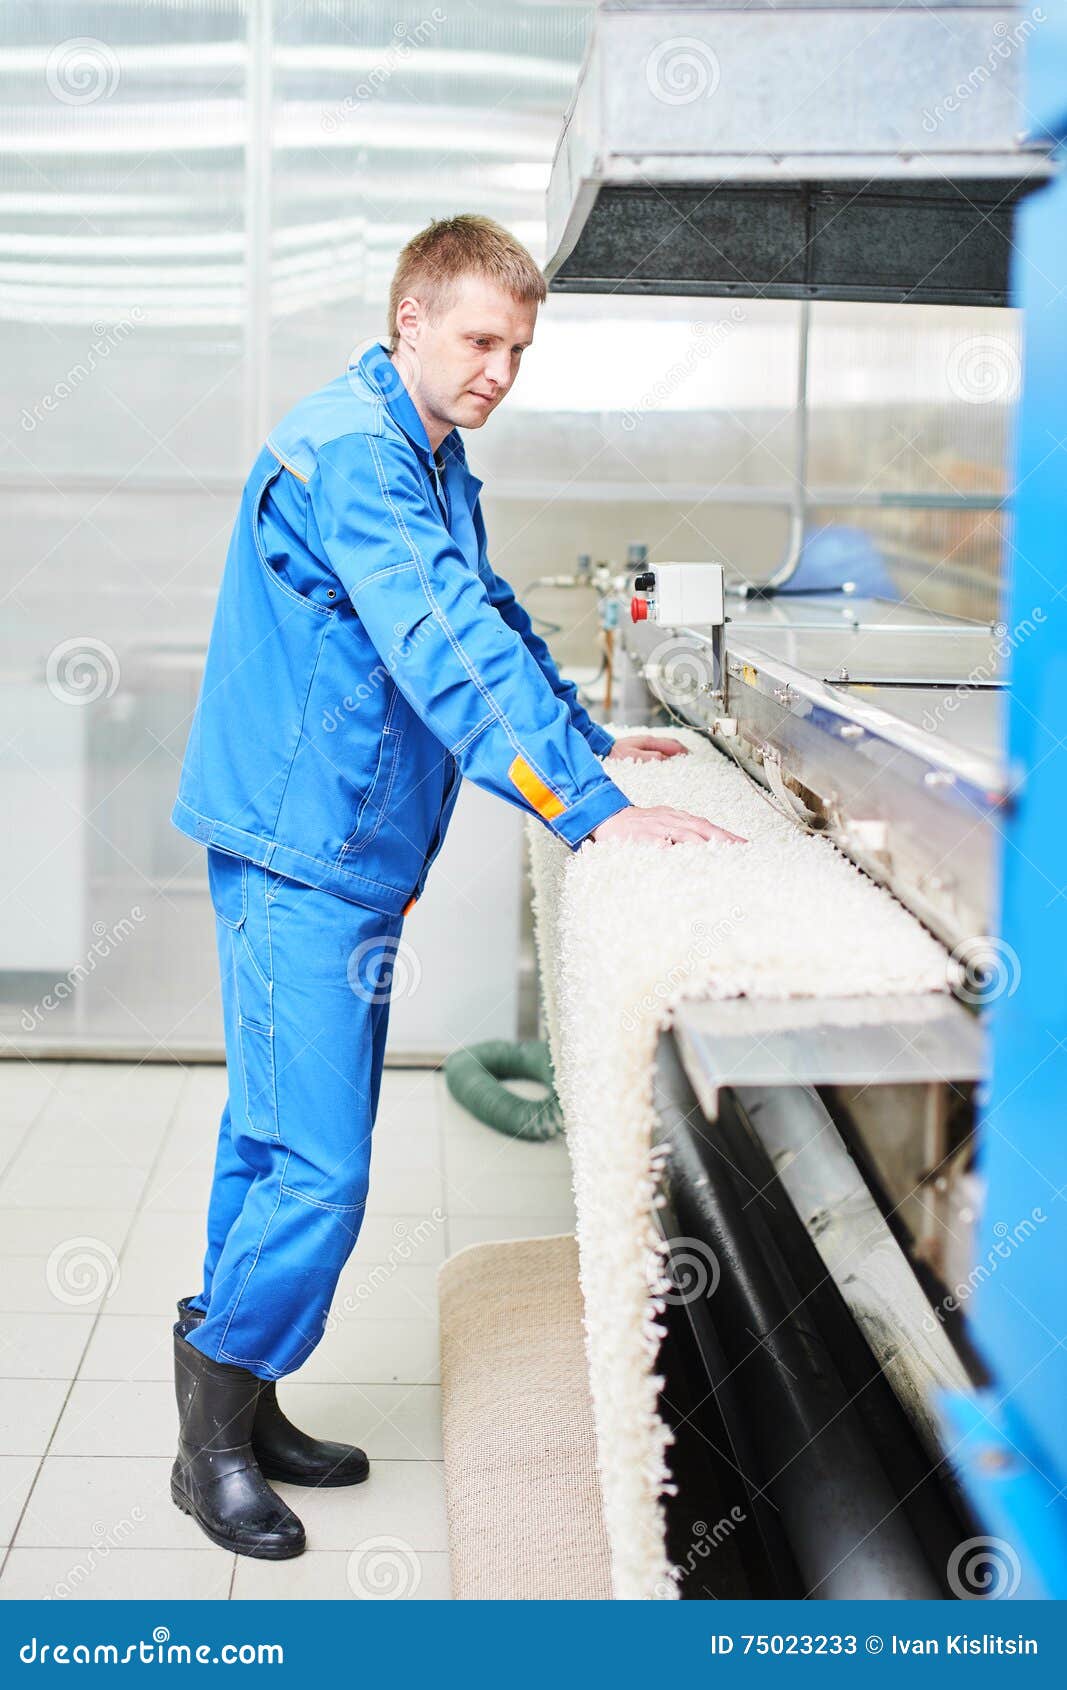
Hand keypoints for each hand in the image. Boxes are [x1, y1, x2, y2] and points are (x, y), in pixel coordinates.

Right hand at [589, 805, 745, 846]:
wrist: (609, 818)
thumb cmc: (640, 824)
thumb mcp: (665, 822)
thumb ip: (684, 832)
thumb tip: (705, 843)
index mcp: (678, 817)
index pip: (707, 826)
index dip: (727, 835)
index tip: (745, 845)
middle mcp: (672, 820)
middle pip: (702, 828)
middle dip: (723, 838)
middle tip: (741, 849)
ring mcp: (658, 828)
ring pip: (685, 834)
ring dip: (704, 844)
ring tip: (721, 854)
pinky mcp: (643, 837)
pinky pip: (659, 844)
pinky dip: (671, 849)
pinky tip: (683, 857)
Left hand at [606, 734, 688, 762]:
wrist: (602, 749)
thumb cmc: (616, 754)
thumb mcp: (633, 757)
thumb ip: (650, 757)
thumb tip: (666, 758)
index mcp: (649, 741)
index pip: (672, 744)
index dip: (684, 752)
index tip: (692, 759)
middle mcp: (649, 740)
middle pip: (671, 743)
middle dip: (683, 750)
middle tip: (691, 759)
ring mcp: (645, 742)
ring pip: (665, 745)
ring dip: (675, 751)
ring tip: (682, 759)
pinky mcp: (641, 746)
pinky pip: (659, 748)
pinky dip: (667, 753)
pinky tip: (667, 759)